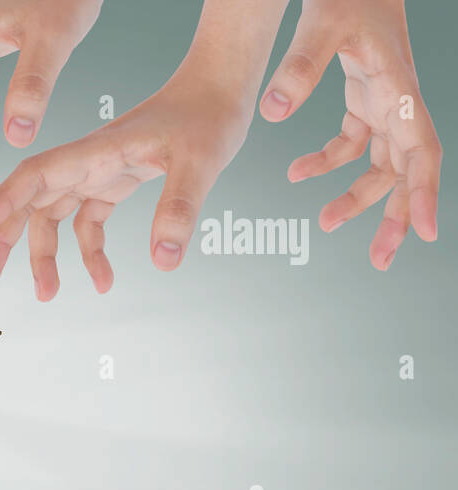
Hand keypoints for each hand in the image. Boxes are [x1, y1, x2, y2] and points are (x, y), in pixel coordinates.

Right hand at [0, 74, 252, 297]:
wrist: (218, 91)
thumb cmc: (208, 117)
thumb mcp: (201, 162)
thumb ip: (179, 208)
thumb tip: (163, 261)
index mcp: (94, 151)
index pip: (34, 176)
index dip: (0, 201)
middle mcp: (85, 162)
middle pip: (28, 200)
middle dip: (1, 239)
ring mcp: (95, 173)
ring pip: (50, 216)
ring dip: (42, 255)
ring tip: (47, 295)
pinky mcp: (111, 183)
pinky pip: (86, 223)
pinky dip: (89, 253)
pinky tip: (104, 281)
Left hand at [259, 0, 440, 269]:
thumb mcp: (322, 23)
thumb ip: (299, 67)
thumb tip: (273, 111)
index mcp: (398, 90)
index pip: (420, 151)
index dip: (423, 193)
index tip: (424, 233)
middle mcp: (397, 102)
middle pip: (406, 170)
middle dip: (396, 215)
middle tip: (381, 259)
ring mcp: (383, 102)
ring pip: (381, 163)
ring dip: (358, 196)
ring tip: (326, 222)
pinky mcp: (364, 99)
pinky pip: (353, 143)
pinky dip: (328, 163)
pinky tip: (296, 174)